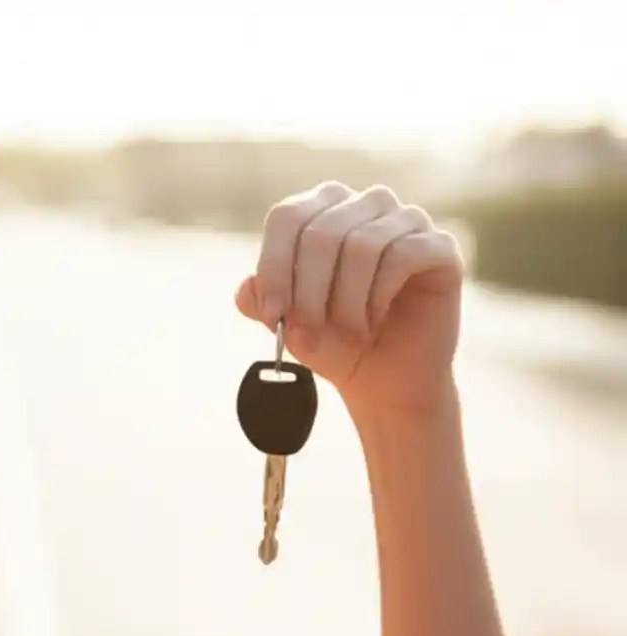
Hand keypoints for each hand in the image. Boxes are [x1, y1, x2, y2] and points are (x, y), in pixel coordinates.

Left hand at [235, 182, 464, 415]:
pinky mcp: (441, 246)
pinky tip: (375, 320)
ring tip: (348, 334)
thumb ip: (261, 300)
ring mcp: (407, 219)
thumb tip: (247, 288)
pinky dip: (379, 296)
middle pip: (321, 232)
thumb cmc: (332, 341)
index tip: (271, 316)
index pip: (288, 217)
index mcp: (321, 209)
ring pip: (361, 245)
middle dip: (308, 293)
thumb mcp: (287, 323)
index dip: (274, 267)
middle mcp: (365, 203)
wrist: (385, 378)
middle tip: (308, 334)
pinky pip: (404, 254)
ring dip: (345, 302)